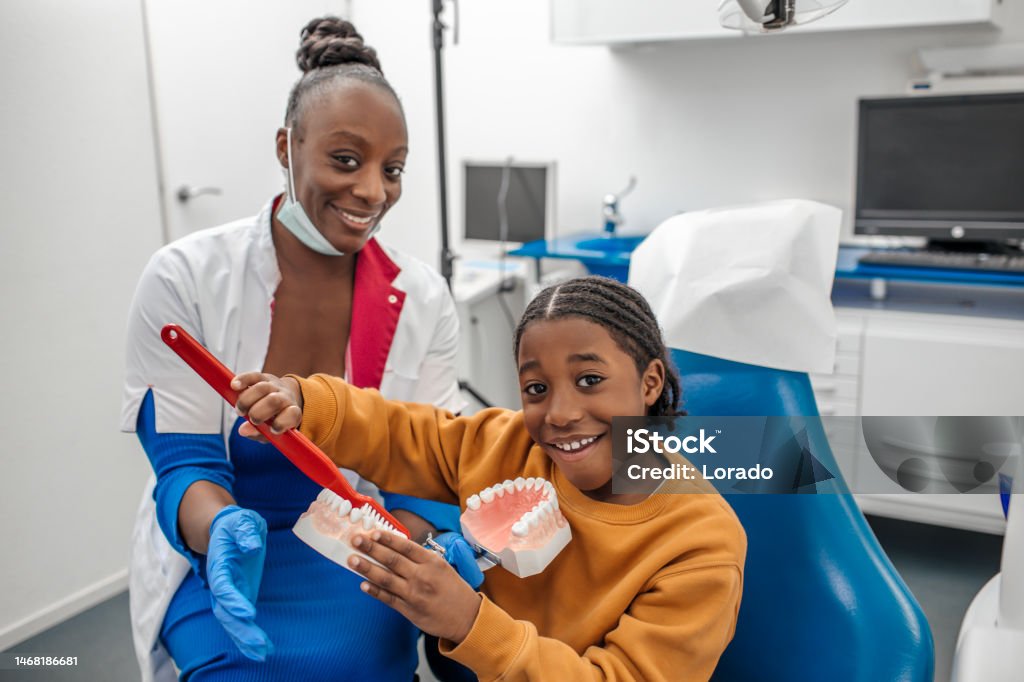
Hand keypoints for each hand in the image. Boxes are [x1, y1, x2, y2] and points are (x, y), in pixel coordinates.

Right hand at [206, 505, 273, 660]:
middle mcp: (220, 584)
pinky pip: (240, 621)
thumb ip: (245, 532)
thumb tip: (253, 547)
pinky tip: (263, 650)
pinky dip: (248, 636)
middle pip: (226, 612)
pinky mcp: (238, 598)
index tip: (249, 614)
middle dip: (241, 629)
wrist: (226, 530)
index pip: (223, 587)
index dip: (234, 601)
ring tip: (263, 654)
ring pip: (232, 621)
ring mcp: (228, 593)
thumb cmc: (236, 525)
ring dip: (245, 638)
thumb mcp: (242, 521)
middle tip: (260, 644)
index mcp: (219, 565)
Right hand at [232, 372, 302, 439]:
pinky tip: (234, 386)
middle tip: (250, 419)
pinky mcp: (264, 377)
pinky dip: (243, 380)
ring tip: (240, 411)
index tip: (272, 430)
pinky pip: (253, 376)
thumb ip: (259, 433)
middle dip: (257, 412)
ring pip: (262, 388)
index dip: (282, 422)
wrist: (285, 398)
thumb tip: (243, 430)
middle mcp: (286, 398)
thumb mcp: (271, 432)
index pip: (292, 414)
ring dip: (246, 400)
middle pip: (273, 401)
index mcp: (292, 413)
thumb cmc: (276, 420)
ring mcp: (275, 386)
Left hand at [349, 531, 481, 643]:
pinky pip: (387, 598)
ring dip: (366, 568)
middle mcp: (422, 576)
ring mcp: (414, 594)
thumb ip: (420, 558)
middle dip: (371, 548)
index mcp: (431, 562)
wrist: (466, 617)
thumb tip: (395, 547)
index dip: (387, 538)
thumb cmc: (453, 588)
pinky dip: (374, 591)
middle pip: (392, 559)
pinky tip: (362, 584)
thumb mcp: (442, 567)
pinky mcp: (409, 610)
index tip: (372, 531)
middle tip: (355, 539)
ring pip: (385, 578)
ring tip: (352, 559)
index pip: (405, 546)